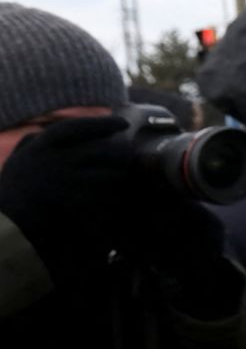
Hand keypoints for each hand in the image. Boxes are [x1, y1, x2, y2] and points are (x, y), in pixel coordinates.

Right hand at [0, 116, 132, 284]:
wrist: (6, 224)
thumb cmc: (11, 190)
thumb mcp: (17, 159)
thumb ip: (32, 142)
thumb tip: (49, 130)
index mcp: (40, 147)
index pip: (76, 128)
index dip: (103, 123)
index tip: (123, 123)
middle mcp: (55, 161)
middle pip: (101, 151)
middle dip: (121, 153)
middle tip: (131, 155)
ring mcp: (65, 183)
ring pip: (108, 175)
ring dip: (120, 176)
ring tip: (124, 176)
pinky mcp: (74, 204)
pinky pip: (103, 197)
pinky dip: (113, 196)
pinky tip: (117, 197)